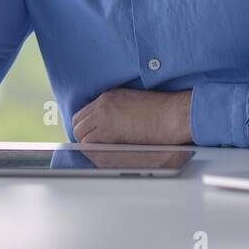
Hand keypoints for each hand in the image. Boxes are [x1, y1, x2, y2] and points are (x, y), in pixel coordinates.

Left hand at [71, 88, 192, 144]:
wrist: (171, 114)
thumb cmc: (162, 111)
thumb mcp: (134, 102)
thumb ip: (118, 110)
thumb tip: (112, 126)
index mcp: (109, 96)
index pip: (85, 111)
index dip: (86, 125)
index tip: (91, 134)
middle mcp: (103, 103)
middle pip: (77, 121)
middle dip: (82, 134)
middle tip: (92, 145)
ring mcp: (103, 116)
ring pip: (80, 133)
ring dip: (87, 143)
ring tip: (100, 150)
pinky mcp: (108, 130)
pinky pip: (88, 143)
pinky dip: (92, 150)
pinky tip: (103, 153)